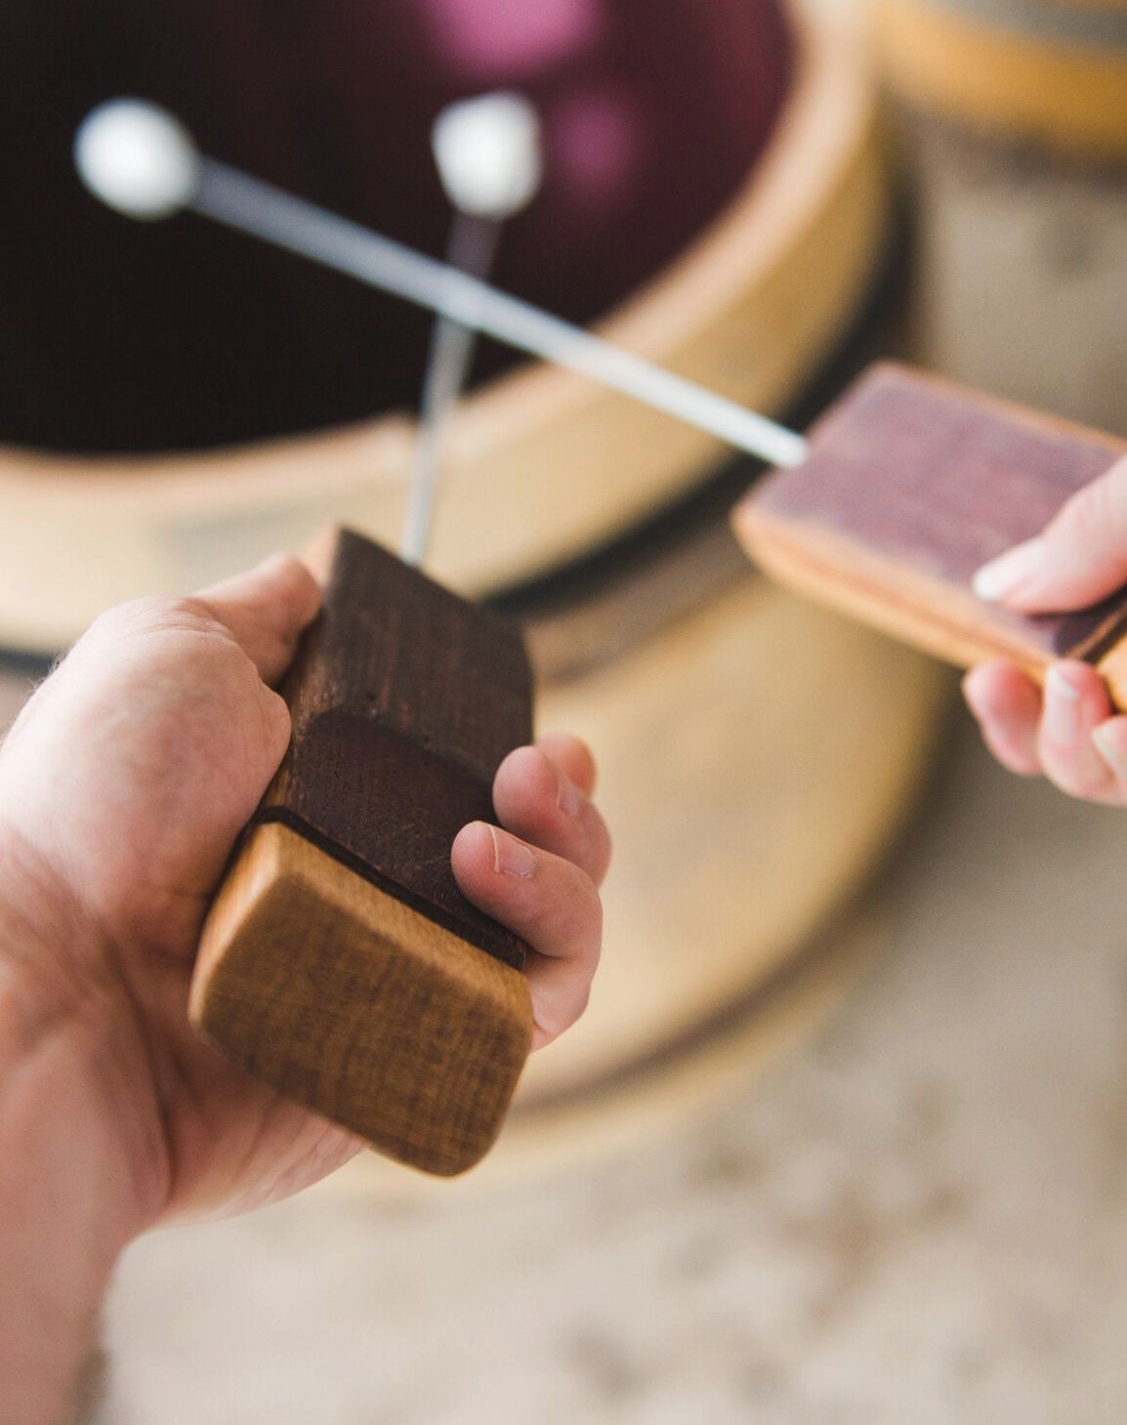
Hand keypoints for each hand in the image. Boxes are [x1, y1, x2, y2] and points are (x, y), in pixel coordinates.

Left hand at [0, 554, 606, 1423]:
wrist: (50, 972)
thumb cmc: (96, 808)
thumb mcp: (170, 650)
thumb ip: (264, 612)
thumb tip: (318, 570)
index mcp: (348, 818)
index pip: (479, 796)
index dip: (534, 767)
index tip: (537, 737)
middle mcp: (387, 902)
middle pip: (545, 861)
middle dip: (570, 809)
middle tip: (536, 769)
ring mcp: (411, 983)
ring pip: (560, 934)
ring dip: (566, 867)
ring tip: (485, 838)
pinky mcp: (425, 1062)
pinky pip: (540, 1011)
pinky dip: (552, 946)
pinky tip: (483, 887)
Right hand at [964, 362, 1126, 821]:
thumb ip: (1108, 517)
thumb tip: (999, 588)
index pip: (1091, 606)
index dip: (1026, 633)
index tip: (981, 639)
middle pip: (1091, 699)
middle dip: (1028, 708)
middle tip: (1001, 686)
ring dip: (1072, 748)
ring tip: (1075, 703)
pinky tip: (1121, 742)